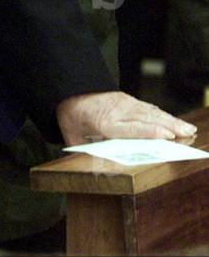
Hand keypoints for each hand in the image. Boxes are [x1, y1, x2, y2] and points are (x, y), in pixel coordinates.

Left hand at [55, 92, 196, 145]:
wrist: (69, 88)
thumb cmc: (71, 116)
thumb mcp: (71, 135)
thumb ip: (83, 151)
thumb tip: (91, 167)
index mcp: (104, 122)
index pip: (130, 128)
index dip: (150, 132)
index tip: (167, 135)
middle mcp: (117, 111)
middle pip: (146, 119)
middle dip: (168, 126)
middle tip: (187, 133)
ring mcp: (124, 103)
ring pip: (150, 112)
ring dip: (171, 120)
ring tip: (188, 129)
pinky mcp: (128, 100)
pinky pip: (148, 108)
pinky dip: (162, 115)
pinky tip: (174, 121)